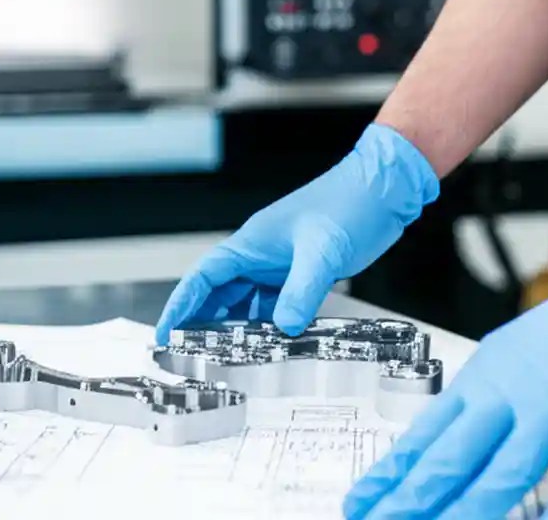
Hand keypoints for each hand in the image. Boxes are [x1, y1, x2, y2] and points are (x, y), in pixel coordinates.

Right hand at [154, 124, 438, 345]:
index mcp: (251, 244)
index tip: (166, 332)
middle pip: (219, 295)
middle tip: (195, 355)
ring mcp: (278, 265)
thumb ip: (301, 292)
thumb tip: (284, 328)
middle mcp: (258, 256)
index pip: (203, 279)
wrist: (381, 191)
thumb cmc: (348, 205)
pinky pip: (274, 304)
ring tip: (233, 357)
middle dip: (204, 324)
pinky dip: (269, 324)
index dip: (181, 306)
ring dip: (239, 328)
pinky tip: (273, 342)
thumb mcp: (323, 252)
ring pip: (246, 302)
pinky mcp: (299, 273)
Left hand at [344, 219, 547, 518]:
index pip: (425, 435)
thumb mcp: (514, 356)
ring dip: (468, 511)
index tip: (360, 500)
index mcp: (484, 379)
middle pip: (453, 456)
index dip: (391, 474)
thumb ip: (484, 402)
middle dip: (411, 498)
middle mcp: (512, 394)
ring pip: (506, 470)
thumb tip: (447, 438)